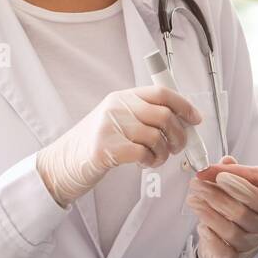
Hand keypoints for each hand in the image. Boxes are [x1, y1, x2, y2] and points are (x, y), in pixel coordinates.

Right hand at [36, 85, 201, 206]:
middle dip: (179, 134)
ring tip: (157, 158)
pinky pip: (143, 153)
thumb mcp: (116, 120)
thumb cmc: (94, 144)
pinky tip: (144, 163)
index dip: (184, 105)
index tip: (196, 119)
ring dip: (164, 152)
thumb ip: (143, 116)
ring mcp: (109, 126)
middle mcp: (116, 107)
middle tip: (178, 147)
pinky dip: (151, 161)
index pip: (161, 93)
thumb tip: (182, 121)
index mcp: (122, 97)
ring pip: (157, 136)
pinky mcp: (105, 149)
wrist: (61, 164)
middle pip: (164, 115)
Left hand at [186, 155, 257, 257]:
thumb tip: (225, 160)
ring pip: (230, 231)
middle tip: (195, 184)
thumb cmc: (231, 217)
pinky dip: (210, 237)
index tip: (219, 175)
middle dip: (215, 196)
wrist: (227, 251)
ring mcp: (250, 247)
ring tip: (192, 200)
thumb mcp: (232, 193)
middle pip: (240, 213)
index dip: (239, 186)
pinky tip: (200, 225)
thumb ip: (229, 176)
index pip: (257, 198)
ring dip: (208, 213)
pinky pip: (223, 251)